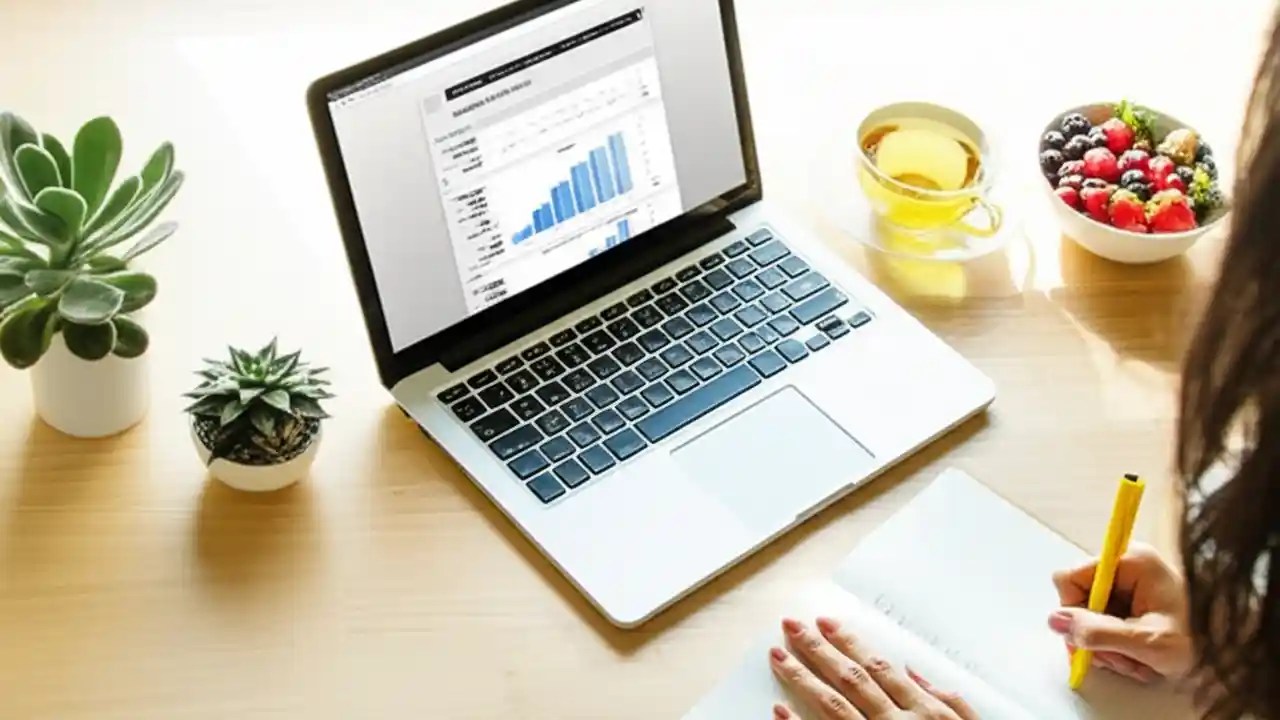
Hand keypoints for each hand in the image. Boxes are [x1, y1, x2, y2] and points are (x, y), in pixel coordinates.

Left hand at [769, 617, 977, 718]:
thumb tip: (914, 671)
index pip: (878, 668)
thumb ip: (948, 700)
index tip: (825, 623)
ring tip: (779, 657)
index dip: (849, 642)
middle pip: (851, 679)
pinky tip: (778, 710)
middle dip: (818, 650)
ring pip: (833, 706)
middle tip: (792, 626)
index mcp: (924, 712)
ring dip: (803, 678)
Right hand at [1048, 543, 1194, 682]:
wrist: (1231, 649)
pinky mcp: (1130, 600)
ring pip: (1090, 616)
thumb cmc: (1201, 640)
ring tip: (1136, 662)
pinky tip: (1137, 657)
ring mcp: (1126, 583)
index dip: (1073, 611)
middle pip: (1079, 600)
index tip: (1089, 638)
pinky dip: (1116, 645)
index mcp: (1130, 561)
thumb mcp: (1147, 642)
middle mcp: (1124, 565)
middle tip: (1120, 659)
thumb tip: (1055, 621)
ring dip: (1107, 646)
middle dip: (1095, 636)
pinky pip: (1104, 623)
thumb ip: (1100, 632)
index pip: (1070, 577)